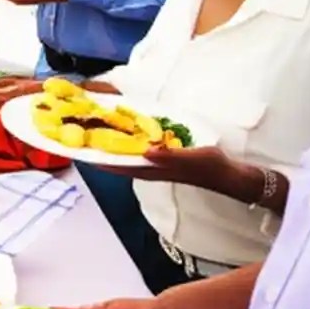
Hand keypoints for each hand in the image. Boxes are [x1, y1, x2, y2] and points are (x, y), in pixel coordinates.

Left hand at [98, 146, 253, 198]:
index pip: (121, 165)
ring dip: (114, 148)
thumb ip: (170, 156)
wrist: (227, 174)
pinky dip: (130, 145)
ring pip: (129, 157)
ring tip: (99, 134)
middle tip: (84, 138)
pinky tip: (127, 135)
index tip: (83, 151)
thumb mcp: (191, 158)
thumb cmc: (210, 166)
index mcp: (154, 169)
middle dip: (103, 152)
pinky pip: (140, 152)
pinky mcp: (164, 160)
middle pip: (120, 161)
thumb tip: (147, 153)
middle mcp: (151, 168)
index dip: (101, 159)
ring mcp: (157, 165)